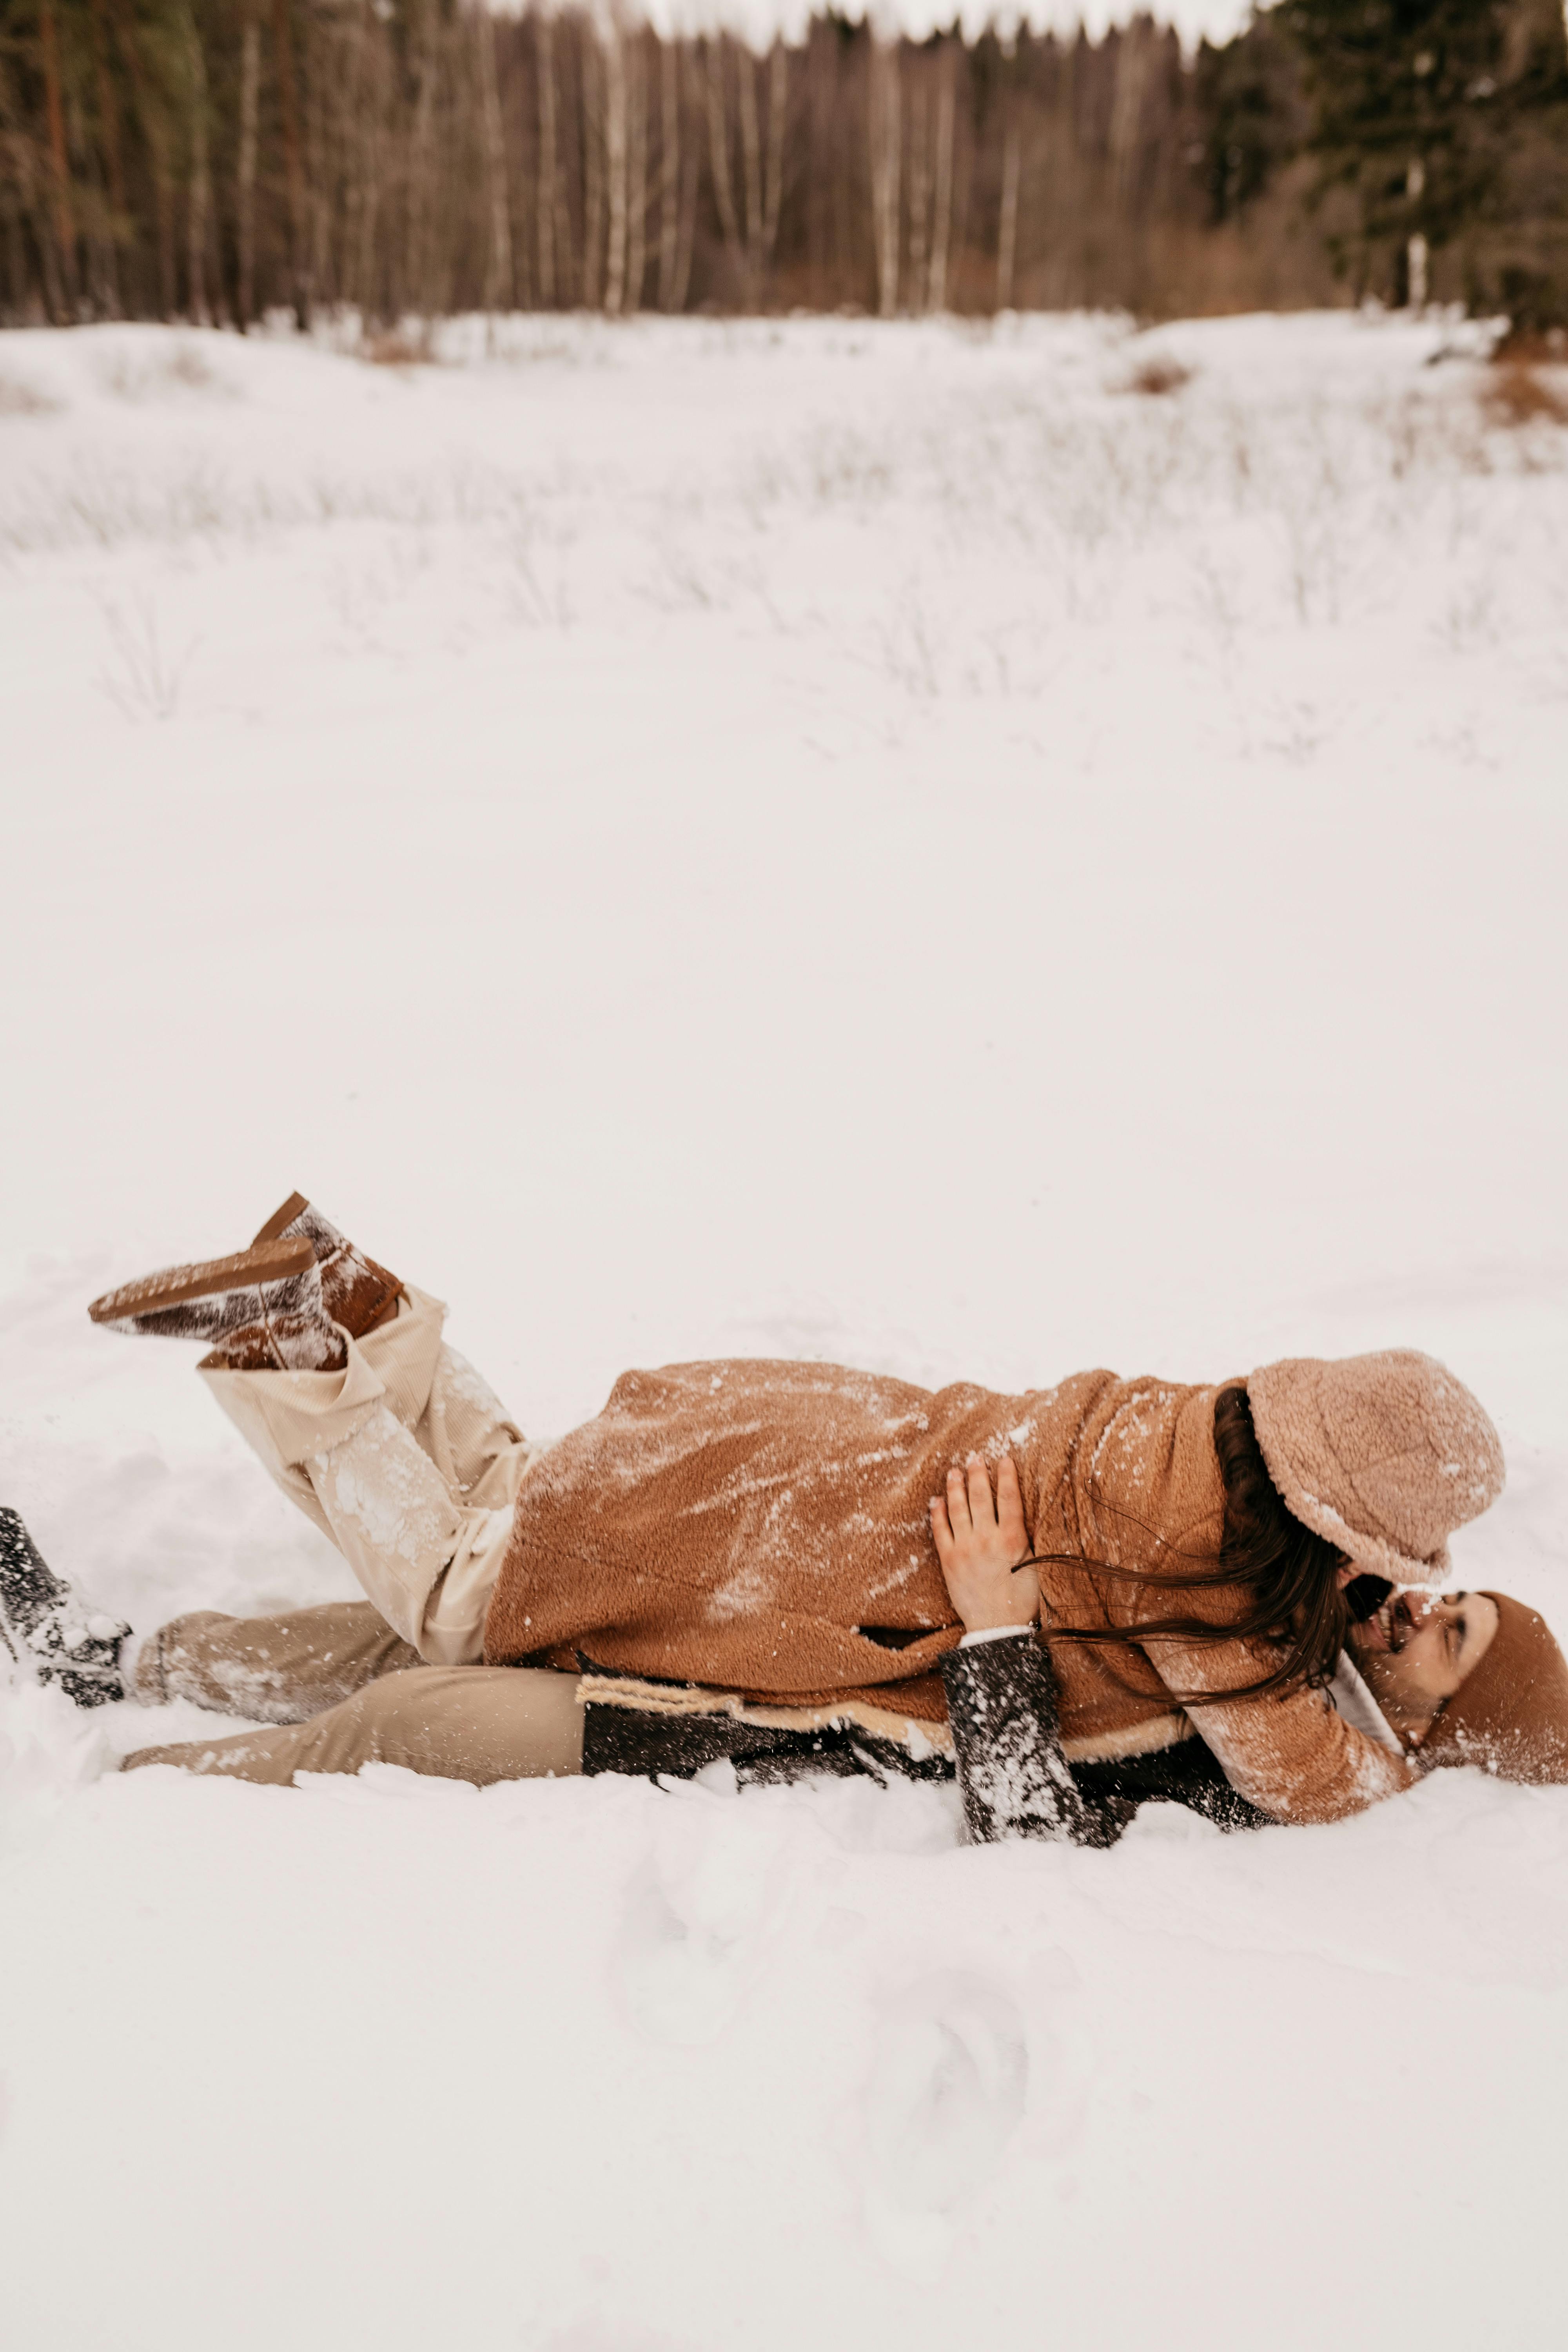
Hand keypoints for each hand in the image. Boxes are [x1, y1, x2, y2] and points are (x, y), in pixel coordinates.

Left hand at [929, 1452, 1039, 1633]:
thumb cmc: (1021, 1600)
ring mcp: (964, 1548)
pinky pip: (939, 1530)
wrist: (996, 1628)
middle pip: (981, 1497)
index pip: (1009, 1499)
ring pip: (958, 1509)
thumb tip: (1023, 1516)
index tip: (1004, 1459)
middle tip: (975, 1457)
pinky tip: (937, 1499)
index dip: (1006, 1477)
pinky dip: (938, 1512)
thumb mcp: (1035, 1567)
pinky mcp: (948, 1560)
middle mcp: (986, 1539)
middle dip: (978, 1474)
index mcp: (1012, 1540)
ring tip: (954, 1471)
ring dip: (955, 1487)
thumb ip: (1026, 1540)